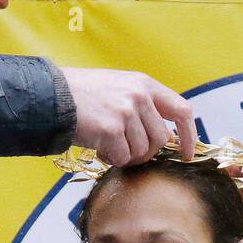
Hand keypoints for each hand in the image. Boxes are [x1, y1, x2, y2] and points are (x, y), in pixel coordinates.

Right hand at [59, 68, 196, 165]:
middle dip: (146, 152)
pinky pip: (123, 157)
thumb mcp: (120, 89)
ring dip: (126, 155)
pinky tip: (98, 145)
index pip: (181, 110)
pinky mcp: (111, 129)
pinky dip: (111, 158)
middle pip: (161, 139)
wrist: (53, 96)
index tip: (187, 153)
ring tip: (107, 142)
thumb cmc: (85, 97)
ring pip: (142, 151)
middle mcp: (138, 96)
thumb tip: (168, 137)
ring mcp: (125, 112)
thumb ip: (145, 107)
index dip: (189, 135)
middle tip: (125, 149)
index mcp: (144, 85)